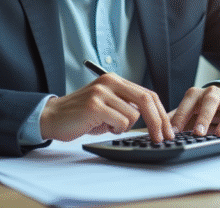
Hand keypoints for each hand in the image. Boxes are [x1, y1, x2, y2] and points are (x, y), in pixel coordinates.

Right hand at [39, 73, 174, 142]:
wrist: (52, 117)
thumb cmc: (82, 115)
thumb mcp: (107, 105)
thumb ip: (126, 105)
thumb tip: (154, 117)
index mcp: (115, 80)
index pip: (148, 93)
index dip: (161, 113)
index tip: (167, 129)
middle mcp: (110, 82)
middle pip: (147, 99)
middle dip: (158, 122)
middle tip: (161, 138)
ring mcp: (102, 92)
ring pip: (133, 115)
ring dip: (124, 127)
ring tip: (106, 125)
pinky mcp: (95, 105)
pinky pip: (120, 122)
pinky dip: (115, 129)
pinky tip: (100, 126)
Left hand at [169, 84, 219, 136]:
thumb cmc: (200, 109)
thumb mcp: (186, 113)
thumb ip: (173, 120)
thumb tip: (155, 130)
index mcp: (196, 94)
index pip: (188, 101)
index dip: (182, 116)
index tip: (175, 131)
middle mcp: (213, 93)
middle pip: (210, 100)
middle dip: (204, 116)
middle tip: (198, 133)